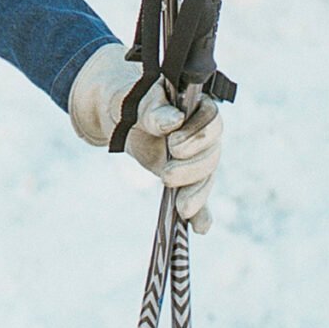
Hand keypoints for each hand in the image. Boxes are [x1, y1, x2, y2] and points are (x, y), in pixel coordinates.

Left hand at [67, 39, 226, 232]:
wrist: (116, 112)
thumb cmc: (128, 99)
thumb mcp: (133, 101)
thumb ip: (152, 110)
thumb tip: (173, 120)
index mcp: (197, 105)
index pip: (212, 121)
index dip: (197, 136)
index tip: (174, 145)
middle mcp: (203, 131)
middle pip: (212, 153)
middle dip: (192, 169)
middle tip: (166, 176)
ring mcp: (196, 155)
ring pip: (206, 176)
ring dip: (197, 194)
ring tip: (181, 209)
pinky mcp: (186, 175)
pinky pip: (198, 193)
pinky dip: (201, 212)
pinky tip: (200, 227)